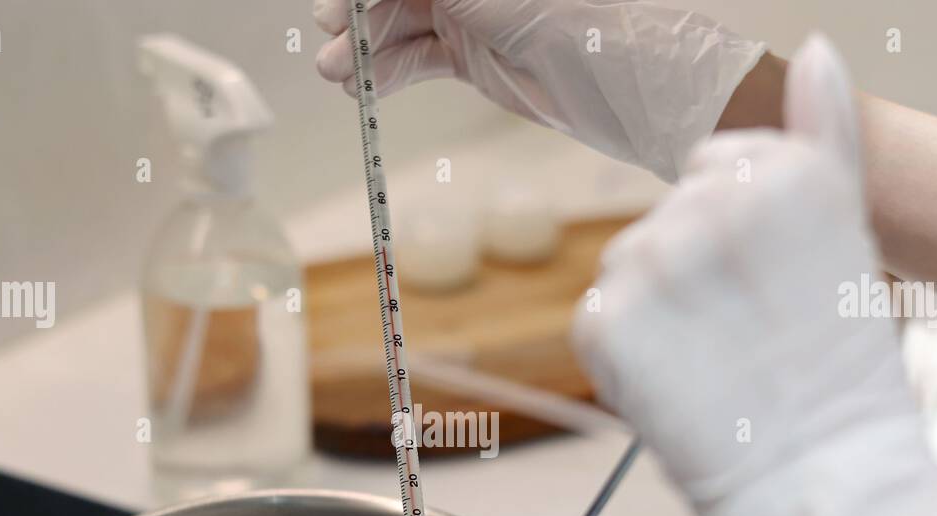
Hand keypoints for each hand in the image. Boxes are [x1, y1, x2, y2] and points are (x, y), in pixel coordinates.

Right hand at [313, 0, 765, 181]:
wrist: (609, 75)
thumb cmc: (555, 10)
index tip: (333, 5)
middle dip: (358, 14)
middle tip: (327, 39)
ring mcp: (466, 14)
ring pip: (399, 26)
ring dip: (366, 50)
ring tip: (337, 76)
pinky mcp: (471, 55)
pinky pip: (417, 59)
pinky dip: (388, 73)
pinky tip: (364, 87)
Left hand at [574, 35, 936, 515]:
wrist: (821, 485)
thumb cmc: (841, 375)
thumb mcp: (849, 240)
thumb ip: (824, 138)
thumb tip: (820, 50)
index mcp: (783, 171)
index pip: (721, 163)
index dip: (741, 235)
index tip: (772, 289)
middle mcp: (710, 201)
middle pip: (671, 211)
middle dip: (698, 264)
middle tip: (749, 336)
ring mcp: (650, 259)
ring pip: (631, 262)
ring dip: (661, 307)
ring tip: (718, 366)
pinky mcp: (602, 319)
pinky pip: (601, 313)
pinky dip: (626, 351)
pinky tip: (678, 387)